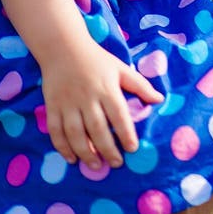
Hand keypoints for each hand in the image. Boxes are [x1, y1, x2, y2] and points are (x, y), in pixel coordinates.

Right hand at [41, 38, 163, 168]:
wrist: (64, 48)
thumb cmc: (97, 60)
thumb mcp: (120, 68)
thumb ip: (140, 85)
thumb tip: (160, 100)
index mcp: (106, 88)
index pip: (118, 114)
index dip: (126, 133)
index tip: (133, 148)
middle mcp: (87, 97)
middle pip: (97, 128)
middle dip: (107, 149)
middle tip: (116, 163)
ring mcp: (68, 103)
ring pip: (75, 133)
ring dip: (85, 152)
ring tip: (95, 165)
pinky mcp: (52, 106)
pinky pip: (55, 130)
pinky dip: (62, 147)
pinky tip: (72, 158)